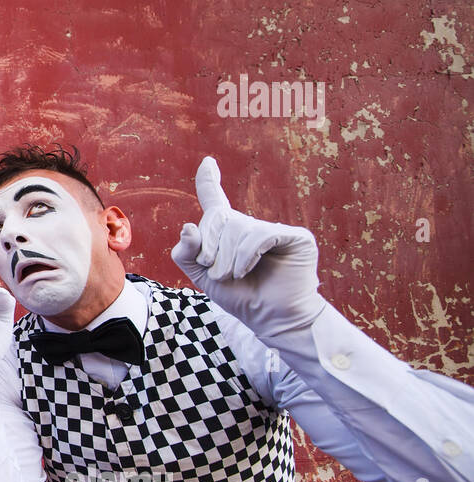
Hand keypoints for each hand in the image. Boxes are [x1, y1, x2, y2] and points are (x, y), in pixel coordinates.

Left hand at [171, 157, 326, 337]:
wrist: (269, 319)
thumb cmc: (239, 296)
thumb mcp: (201, 275)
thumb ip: (186, 253)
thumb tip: (188, 227)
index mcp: (229, 231)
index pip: (215, 200)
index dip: (209, 181)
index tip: (208, 162)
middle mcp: (251, 226)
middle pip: (218, 217)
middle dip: (210, 246)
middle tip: (215, 271)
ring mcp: (275, 229)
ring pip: (238, 228)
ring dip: (227, 258)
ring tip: (232, 276)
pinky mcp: (295, 237)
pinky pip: (259, 236)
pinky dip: (246, 255)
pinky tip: (245, 270)